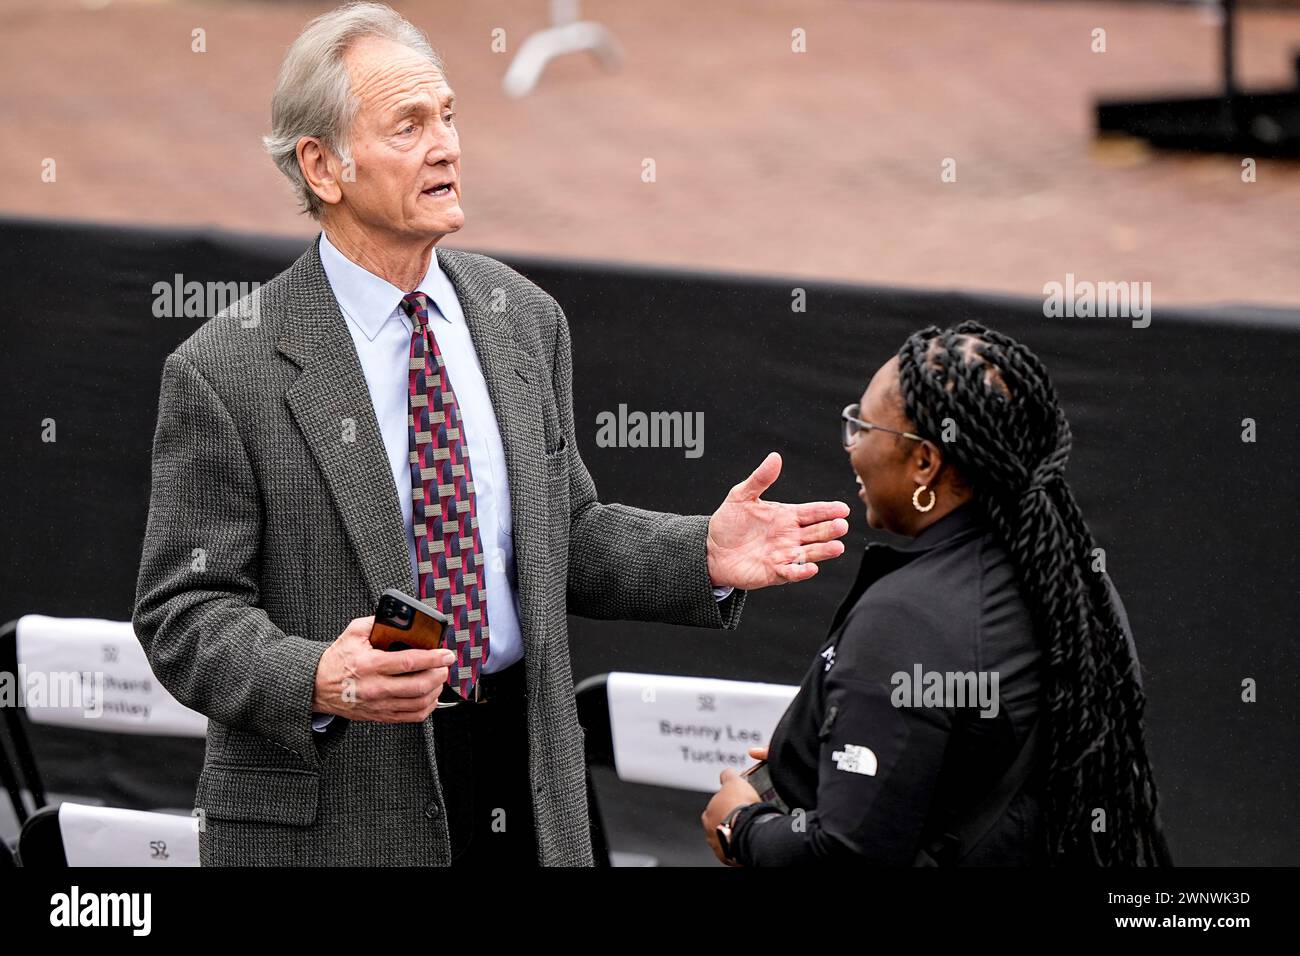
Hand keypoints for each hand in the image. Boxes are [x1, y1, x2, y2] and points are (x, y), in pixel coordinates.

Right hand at [312, 616, 455, 722]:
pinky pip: (412, 717)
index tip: (447, 654)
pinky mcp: (381, 716)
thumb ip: (376, 621)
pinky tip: (430, 696)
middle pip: (419, 685)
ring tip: (439, 679)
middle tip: (445, 666)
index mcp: (370, 665)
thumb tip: (400, 617)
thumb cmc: (336, 660)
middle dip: (439, 674)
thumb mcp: (352, 633)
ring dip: (436, 690)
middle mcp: (376, 687)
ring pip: (419, 703)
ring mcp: (379, 705)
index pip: (410, 661)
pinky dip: (427, 707)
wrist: (317, 687)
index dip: (434, 657)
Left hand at [701, 763, 763, 866]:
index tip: (735, 803)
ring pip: (725, 837)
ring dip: (733, 832)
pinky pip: (733, 850)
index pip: (714, 807)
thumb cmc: (740, 807)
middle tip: (742, 816)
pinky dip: (738, 845)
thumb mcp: (734, 782)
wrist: (749, 830)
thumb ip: (728, 776)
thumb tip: (727, 772)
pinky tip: (747, 838)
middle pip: (718, 824)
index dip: (725, 804)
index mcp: (708, 813)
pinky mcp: (728, 856)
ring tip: (747, 828)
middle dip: (728, 820)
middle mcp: (710, 831)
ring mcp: (718, 845)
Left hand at [707, 452, 850, 588]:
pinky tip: (811, 568)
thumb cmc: (729, 522)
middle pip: (816, 532)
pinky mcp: (775, 572)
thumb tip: (774, 457)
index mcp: (787, 516)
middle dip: (830, 529)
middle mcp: (791, 536)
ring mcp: (785, 554)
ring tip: (837, 547)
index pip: (812, 512)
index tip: (842, 509)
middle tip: (841, 525)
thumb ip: (760, 479)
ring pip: (810, 552)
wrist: (712, 549)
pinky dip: (802, 571)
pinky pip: (792, 572)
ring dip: (824, 551)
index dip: (827, 510)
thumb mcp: (741, 496)